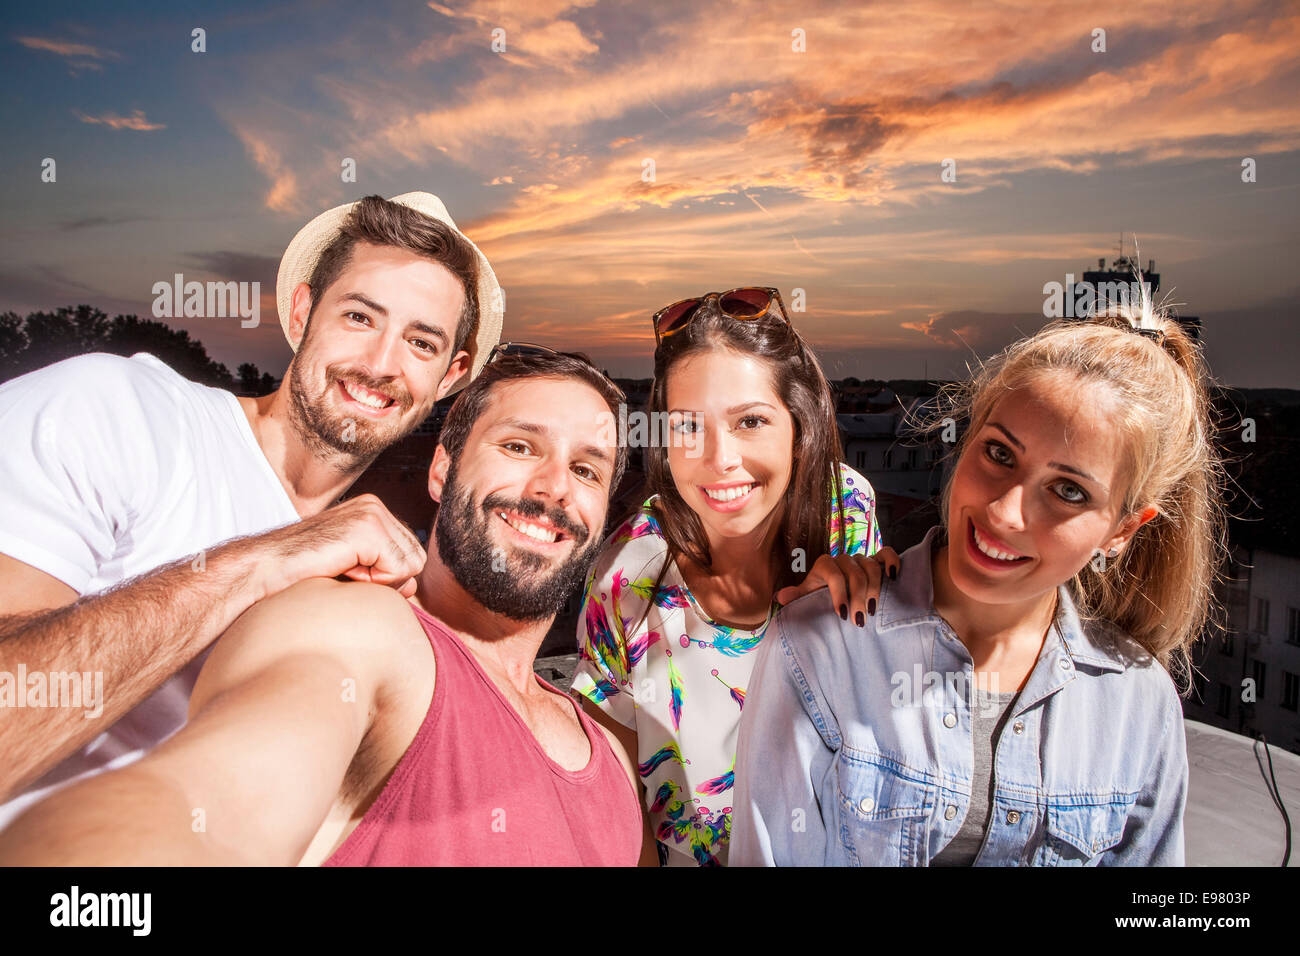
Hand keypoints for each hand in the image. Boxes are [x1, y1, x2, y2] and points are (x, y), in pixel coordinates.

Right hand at [253, 494, 425, 598]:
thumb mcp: (353, 571)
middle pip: (416, 559)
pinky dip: (375, 581)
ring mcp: (372, 514)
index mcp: (372, 511)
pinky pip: (399, 569)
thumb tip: (415, 585)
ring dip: (380, 581)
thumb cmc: (303, 574)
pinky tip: (344, 569)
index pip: (410, 554)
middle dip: (387, 578)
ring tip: (344, 570)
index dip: (386, 576)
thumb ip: (385, 573)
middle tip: (348, 572)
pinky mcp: (368, 529)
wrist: (265, 568)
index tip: (350, 572)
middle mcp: (375, 506)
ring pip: (411, 565)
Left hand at [775, 547, 900, 625]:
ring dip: (874, 589)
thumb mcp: (808, 598)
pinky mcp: (877, 560)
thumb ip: (797, 597)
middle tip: (860, 621)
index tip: (842, 615)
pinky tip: (893, 577)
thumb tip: (780, 597)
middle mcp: (844, 559)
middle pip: (854, 574)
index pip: (833, 574)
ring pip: (871, 567)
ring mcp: (861, 559)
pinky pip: (887, 553)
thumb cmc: (822, 597)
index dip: (838, 593)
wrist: (839, 593)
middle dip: (858, 598)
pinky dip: (892, 562)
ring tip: (873, 610)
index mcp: (825, 565)